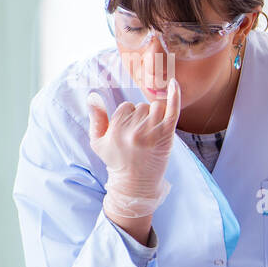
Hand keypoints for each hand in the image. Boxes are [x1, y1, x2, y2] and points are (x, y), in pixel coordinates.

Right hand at [88, 77, 180, 219]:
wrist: (136, 183)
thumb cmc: (116, 160)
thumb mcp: (98, 141)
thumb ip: (96, 118)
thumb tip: (93, 95)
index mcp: (116, 129)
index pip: (126, 107)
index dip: (129, 117)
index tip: (130, 131)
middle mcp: (134, 130)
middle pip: (141, 106)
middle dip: (142, 117)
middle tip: (141, 135)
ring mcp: (152, 132)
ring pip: (155, 107)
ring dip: (155, 115)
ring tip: (152, 131)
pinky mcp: (167, 135)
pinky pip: (172, 109)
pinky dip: (174, 95)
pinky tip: (173, 83)